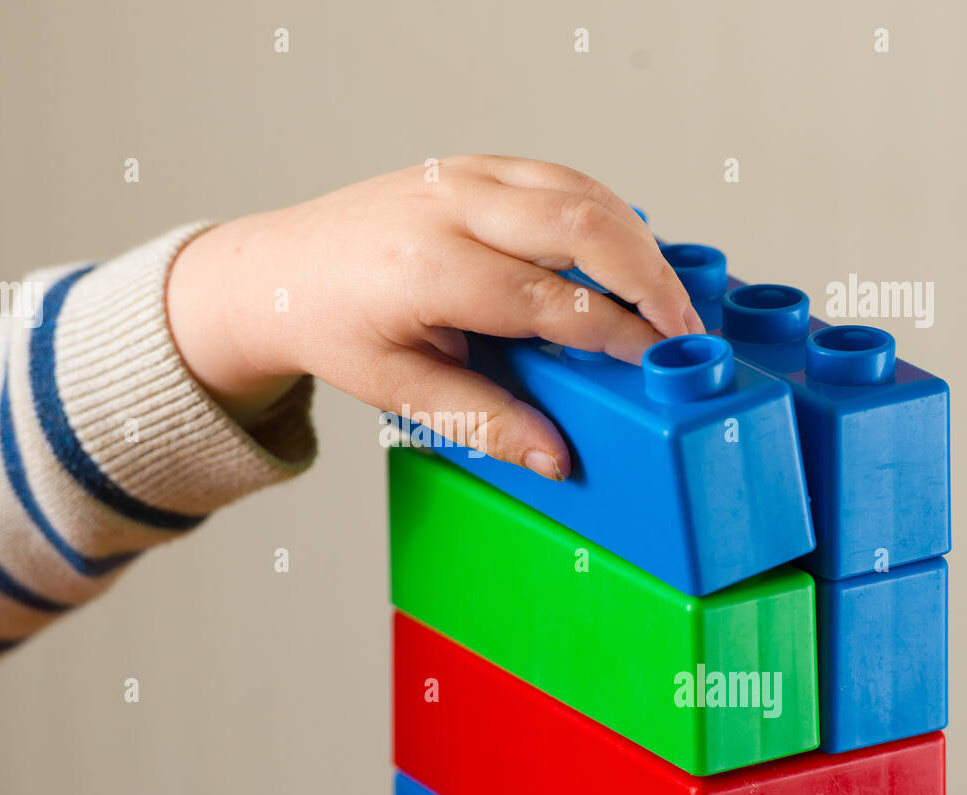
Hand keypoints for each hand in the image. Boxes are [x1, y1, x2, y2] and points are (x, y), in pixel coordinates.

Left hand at [166, 155, 702, 479]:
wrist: (280, 270)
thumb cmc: (333, 327)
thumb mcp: (399, 391)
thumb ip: (485, 421)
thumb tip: (557, 458)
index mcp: (429, 268)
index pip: (553, 300)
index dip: (618, 335)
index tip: (659, 366)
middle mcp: (450, 206)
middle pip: (583, 226)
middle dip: (650, 279)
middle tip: (687, 330)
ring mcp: (462, 173)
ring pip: (581, 191)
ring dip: (637, 242)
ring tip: (669, 299)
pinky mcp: (473, 164)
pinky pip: (560, 177)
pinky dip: (605, 213)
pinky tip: (627, 256)